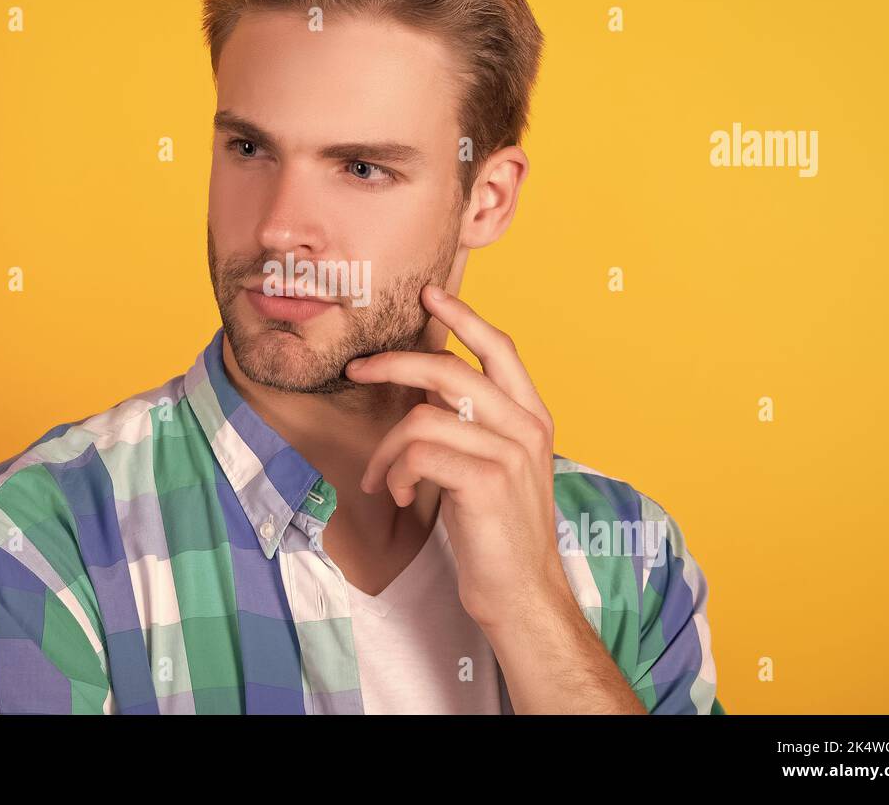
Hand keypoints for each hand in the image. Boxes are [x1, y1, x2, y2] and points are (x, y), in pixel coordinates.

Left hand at [344, 283, 572, 631]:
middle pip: (449, 370)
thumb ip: (472, 422)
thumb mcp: (494, 465)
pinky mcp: (486, 481)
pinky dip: (397, 474)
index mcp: (532, 416)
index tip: (428, 294)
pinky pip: (418, 453)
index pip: (499, 347)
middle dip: (393, 364)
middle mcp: (526, 427)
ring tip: (383, 479)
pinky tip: (402, 498)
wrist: (521, 594)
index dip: (462, 316)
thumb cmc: (497, 531)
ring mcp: (509, 453)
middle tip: (356, 369)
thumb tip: (425, 388)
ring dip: (386, 449)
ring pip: (423, 417)